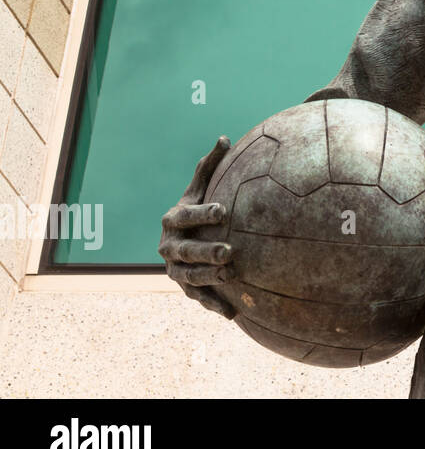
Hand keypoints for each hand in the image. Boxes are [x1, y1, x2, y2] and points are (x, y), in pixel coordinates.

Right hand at [158, 136, 236, 318]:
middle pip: (185, 251)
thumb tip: (224, 137)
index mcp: (172, 219)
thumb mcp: (199, 188)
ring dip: (208, 278)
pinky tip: (232, 312)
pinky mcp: (185, 288)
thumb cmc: (198, 208)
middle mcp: (168, 246)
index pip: (185, 216)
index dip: (202, 213)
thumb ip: (209, 165)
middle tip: (230, 251)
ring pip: (188, 277)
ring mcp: (174, 269)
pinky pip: (198, 298)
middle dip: (206, 251)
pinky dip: (213, 305)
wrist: (184, 239)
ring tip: (232, 276)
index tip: (224, 210)